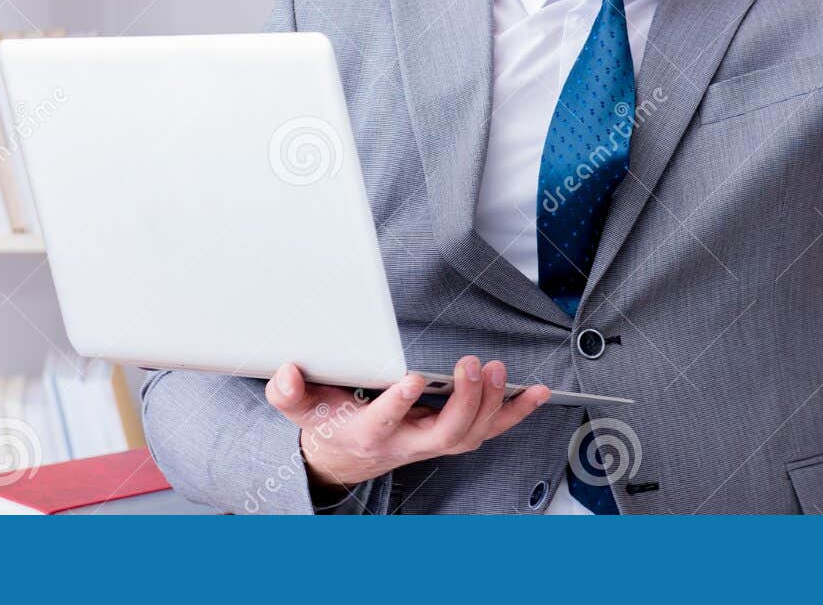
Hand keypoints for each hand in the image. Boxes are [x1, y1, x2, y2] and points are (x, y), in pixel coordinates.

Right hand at [264, 356, 550, 494]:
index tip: (412, 378)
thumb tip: (285, 373)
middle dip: (463, 401)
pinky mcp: (451, 435)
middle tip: (472, 365)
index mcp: (368, 434)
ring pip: (470, 433)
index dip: (399, 404)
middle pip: (443, 433)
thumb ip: (289, 392)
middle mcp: (406, 444)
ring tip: (498, 368)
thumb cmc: (328, 423)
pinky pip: (490, 430)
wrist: (344, 457)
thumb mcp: (300, 407)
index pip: (384, 423)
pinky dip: (516, 412)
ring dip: (491, 404)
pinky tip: (538, 392)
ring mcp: (432, 442)